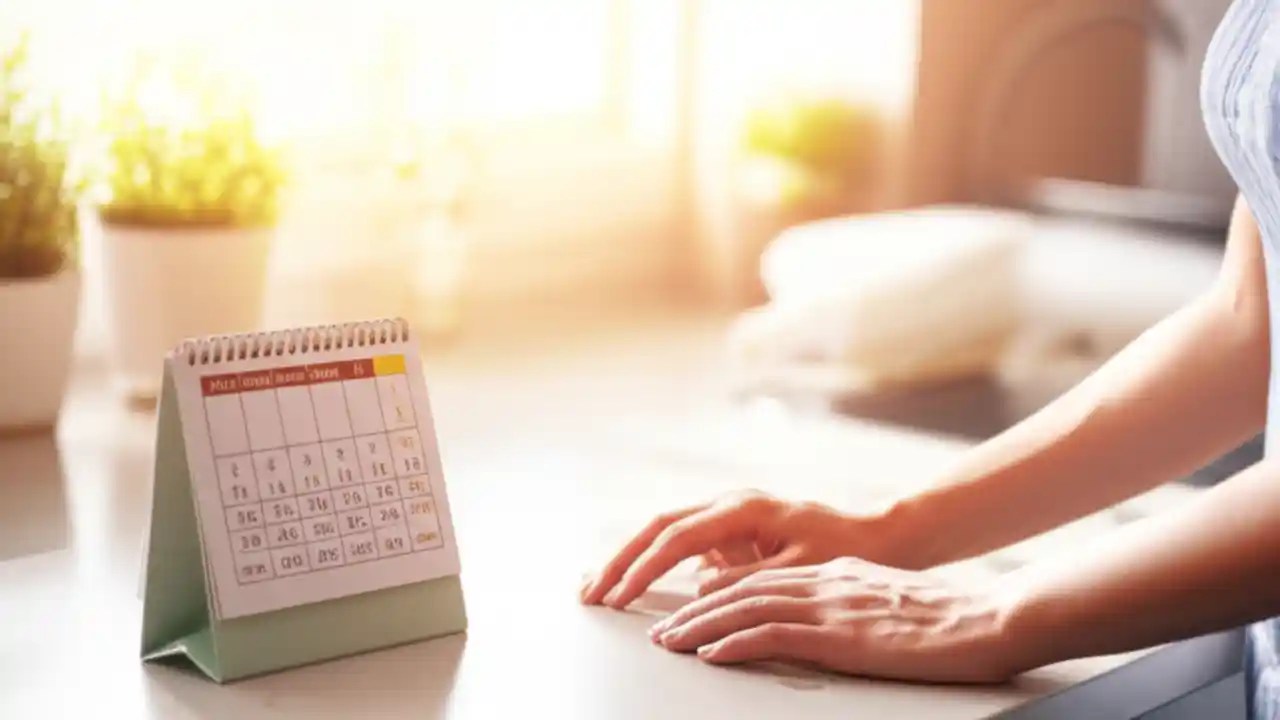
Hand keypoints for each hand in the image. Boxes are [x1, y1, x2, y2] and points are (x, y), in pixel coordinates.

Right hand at [580, 491, 909, 608]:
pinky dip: (655, 563)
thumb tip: (701, 589)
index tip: (618, 598)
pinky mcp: (732, 532)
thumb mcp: (798, 570)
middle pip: (657, 528)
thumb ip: (748, 578)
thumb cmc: (843, 550)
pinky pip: (683, 546)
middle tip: (589, 593)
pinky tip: (633, 583)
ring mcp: (728, 516)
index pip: (677, 539)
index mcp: (742, 509)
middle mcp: (728, 504)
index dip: (643, 569)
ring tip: (598, 588)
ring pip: (665, 533)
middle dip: (620, 560)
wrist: (877, 535)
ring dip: (631, 560)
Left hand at [647, 558, 1028, 683]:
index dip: (717, 596)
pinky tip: (712, 655)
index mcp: (836, 575)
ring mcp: (833, 607)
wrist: (993, 617)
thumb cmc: (951, 620)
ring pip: (747, 610)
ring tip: (669, 644)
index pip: (761, 581)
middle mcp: (826, 583)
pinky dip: (735, 644)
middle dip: (694, 612)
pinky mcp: (844, 636)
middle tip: (661, 631)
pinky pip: (775, 636)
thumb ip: (848, 604)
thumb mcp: (888, 603)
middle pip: (742, 591)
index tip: (688, 612)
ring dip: (700, 628)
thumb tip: (818, 622)